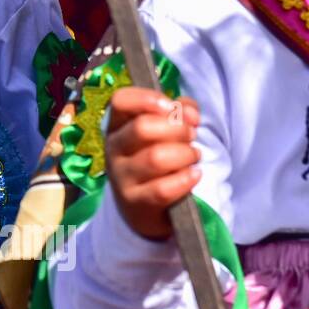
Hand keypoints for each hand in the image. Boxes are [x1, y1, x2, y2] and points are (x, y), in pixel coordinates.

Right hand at [104, 87, 201, 240]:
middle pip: (141, 128)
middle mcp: (114, 149)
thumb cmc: (155, 160)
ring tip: (194, 156)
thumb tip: (189, 112)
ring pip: (155, 158)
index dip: (147, 99)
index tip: (171, 107)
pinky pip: (162, 189)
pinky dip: (185, 179)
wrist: (143, 209)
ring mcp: (121, 177)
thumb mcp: (161, 133)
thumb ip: (179, 112)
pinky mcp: (134, 202)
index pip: (120, 101)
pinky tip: (194, 175)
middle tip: (191, 136)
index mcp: (117, 126)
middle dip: (177, 129)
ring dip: (185, 154)